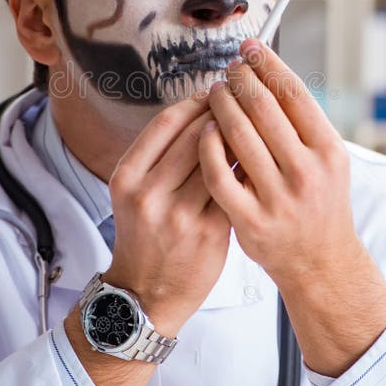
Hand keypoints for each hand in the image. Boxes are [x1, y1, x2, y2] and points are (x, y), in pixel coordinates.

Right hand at [102, 92, 231, 336]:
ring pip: (218, 159)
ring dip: (239, 136)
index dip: (194, 101)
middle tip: (241, 98)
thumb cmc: (144, 235)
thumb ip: (158, 155)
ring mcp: (180, 216)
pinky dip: (245, 167)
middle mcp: (150, 194)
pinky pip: (233, 187)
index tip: (213, 91)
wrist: (147, 293)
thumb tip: (201, 110)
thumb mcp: (133, 192)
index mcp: (127, 177)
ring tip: (254, 122)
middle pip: (194, 136)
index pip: (166, 123)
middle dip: (222, 111)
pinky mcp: (209, 232)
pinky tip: (259, 155)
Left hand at [200, 38, 385, 375]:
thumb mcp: (327, 160)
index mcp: (328, 151)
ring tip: (214, 90)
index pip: (294, 93)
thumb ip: (303, 123)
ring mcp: (278, 197)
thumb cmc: (319, 202)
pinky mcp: (250, 219)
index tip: (250, 48)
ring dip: (220, 103)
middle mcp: (307, 171)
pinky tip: (203, 129)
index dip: (268, 65)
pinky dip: (207, 145)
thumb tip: (270, 73)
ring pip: (238, 134)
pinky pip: (218, 173)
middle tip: (228, 67)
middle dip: (240, 79)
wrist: (319, 261)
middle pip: (263, 107)